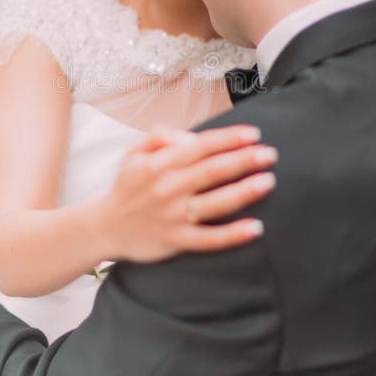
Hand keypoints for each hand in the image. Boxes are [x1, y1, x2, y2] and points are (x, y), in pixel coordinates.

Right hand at [94, 124, 276, 261]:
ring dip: (244, 192)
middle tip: (270, 154)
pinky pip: (208, 239)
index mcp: (158, 164)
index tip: (253, 134)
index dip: (228, 138)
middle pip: (211, 171)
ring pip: (213, 203)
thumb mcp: (134, 153)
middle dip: (244, 160)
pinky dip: (232, 235)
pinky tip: (255, 228)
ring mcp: (172, 216)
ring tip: (268, 181)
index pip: (199, 146)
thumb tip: (192, 137)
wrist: (105, 228)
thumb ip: (161, 136)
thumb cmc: (127, 187)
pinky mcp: (175, 241)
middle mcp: (167, 188)